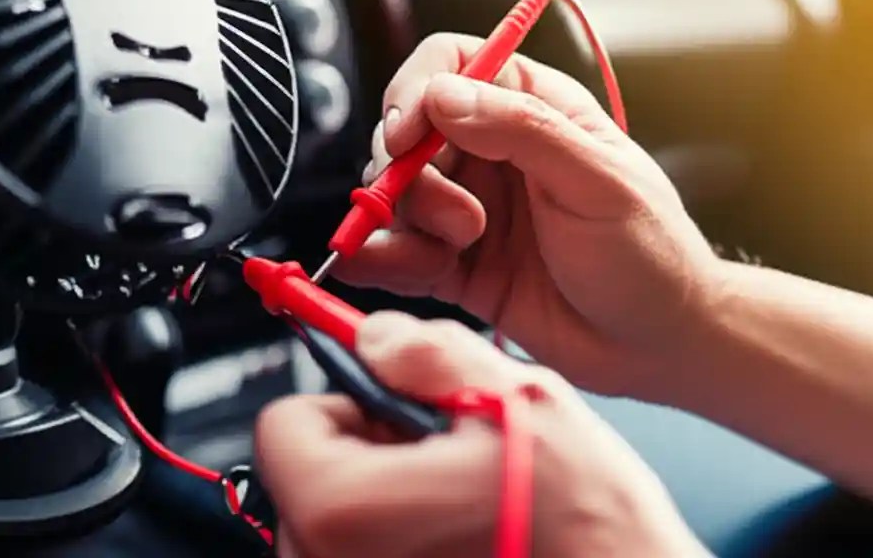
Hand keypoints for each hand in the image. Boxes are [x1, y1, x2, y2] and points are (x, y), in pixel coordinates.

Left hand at [256, 313, 705, 557]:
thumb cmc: (588, 524)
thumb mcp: (517, 401)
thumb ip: (427, 354)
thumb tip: (374, 335)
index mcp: (345, 507)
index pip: (284, 422)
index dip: (347, 398)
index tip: (397, 404)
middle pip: (306, 474)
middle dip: (366, 451)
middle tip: (446, 454)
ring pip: (336, 519)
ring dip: (387, 497)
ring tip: (463, 499)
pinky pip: (363, 554)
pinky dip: (402, 537)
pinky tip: (464, 533)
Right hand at [334, 33, 719, 399]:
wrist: (659, 345)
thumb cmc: (650, 254)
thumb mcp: (597, 182)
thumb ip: (521, 129)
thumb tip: (443, 94)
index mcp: (535, 107)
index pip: (452, 64)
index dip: (416, 90)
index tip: (406, 134)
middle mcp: (493, 151)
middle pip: (407, 133)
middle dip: (409, 174)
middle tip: (458, 219)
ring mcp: (469, 208)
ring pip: (396, 194)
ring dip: (407, 222)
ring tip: (457, 252)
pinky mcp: (454, 264)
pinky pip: (396, 252)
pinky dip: (386, 261)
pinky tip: (406, 271)